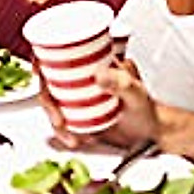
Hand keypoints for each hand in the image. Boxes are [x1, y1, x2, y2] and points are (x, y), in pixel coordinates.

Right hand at [36, 61, 158, 150]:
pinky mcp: (79, 116)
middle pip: (50, 81)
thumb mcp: (136, 94)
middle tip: (58, 118)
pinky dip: (64, 132)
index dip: (43, 58)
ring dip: (55, 120)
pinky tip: (75, 139)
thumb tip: (98, 75)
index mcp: (93, 63)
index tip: (39, 69)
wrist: (154, 135)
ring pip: (53, 103)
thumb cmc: (148, 109)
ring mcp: (79, 97)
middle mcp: (82, 78)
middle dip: (48, 101)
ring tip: (69, 134)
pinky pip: (61, 120)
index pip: (60, 54)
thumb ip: (121, 82)